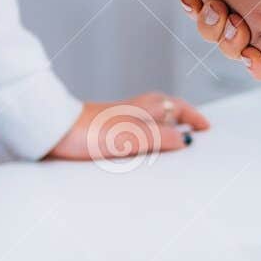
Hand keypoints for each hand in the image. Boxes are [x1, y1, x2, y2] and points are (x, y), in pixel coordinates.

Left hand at [45, 94, 208, 161]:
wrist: (54, 131)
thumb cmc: (92, 130)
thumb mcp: (135, 136)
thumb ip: (162, 138)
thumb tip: (184, 141)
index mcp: (145, 107)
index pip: (177, 107)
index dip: (192, 117)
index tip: (205, 128)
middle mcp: (134, 110)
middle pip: (164, 111)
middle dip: (180, 120)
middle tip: (193, 134)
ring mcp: (119, 119)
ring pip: (149, 122)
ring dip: (163, 131)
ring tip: (171, 147)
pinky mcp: (105, 131)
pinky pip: (134, 133)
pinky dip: (145, 140)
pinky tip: (139, 154)